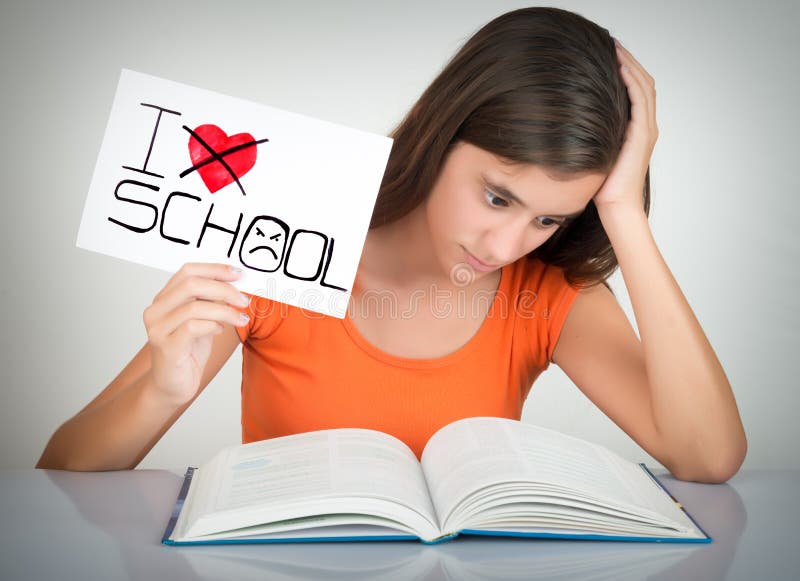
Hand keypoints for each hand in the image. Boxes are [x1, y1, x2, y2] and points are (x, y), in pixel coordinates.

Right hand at [142, 263, 249, 404]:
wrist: (173, 386)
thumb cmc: (188, 352)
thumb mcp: (202, 321)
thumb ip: (211, 302)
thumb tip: (236, 285)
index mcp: (164, 299)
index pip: (187, 271)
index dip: (215, 269)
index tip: (238, 273)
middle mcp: (156, 311)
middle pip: (191, 285)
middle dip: (223, 289)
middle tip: (243, 299)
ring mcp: (158, 329)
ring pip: (195, 307)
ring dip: (225, 311)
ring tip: (241, 319)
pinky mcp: (166, 347)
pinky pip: (193, 327)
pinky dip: (213, 325)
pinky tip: (220, 330)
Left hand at [593, 40, 657, 212]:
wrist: (615, 207)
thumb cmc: (602, 187)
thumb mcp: (596, 154)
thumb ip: (593, 136)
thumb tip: (571, 123)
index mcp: (637, 129)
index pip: (636, 89)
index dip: (626, 69)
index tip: (608, 53)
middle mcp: (646, 126)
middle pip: (643, 81)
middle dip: (628, 60)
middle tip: (612, 42)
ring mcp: (646, 130)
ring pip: (644, 86)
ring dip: (630, 64)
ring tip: (615, 48)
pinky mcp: (642, 136)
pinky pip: (640, 101)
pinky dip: (631, 82)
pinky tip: (619, 68)